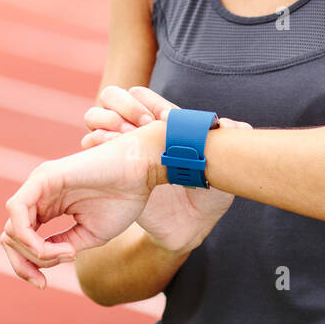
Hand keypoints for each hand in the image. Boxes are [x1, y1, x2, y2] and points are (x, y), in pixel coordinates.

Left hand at [1, 121, 164, 289]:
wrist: (141, 171)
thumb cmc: (122, 200)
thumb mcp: (88, 235)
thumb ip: (61, 246)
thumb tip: (41, 258)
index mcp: (49, 206)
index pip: (20, 240)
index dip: (26, 266)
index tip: (43, 284)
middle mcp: (39, 195)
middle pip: (10, 237)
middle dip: (22, 265)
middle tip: (43, 280)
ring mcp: (39, 185)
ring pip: (11, 228)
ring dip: (31, 253)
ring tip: (65, 255)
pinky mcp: (43, 177)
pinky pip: (17, 211)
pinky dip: (28, 238)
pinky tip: (51, 248)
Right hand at [81, 85, 250, 254]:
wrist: (193, 226)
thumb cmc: (211, 191)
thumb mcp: (225, 166)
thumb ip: (233, 141)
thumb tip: (234, 125)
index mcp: (164, 123)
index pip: (146, 97)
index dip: (150, 101)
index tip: (163, 118)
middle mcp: (139, 131)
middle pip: (115, 98)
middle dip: (124, 105)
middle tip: (140, 124)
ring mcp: (121, 149)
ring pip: (97, 117)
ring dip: (106, 120)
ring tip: (121, 133)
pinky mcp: (109, 170)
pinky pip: (90, 147)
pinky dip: (94, 142)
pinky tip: (105, 149)